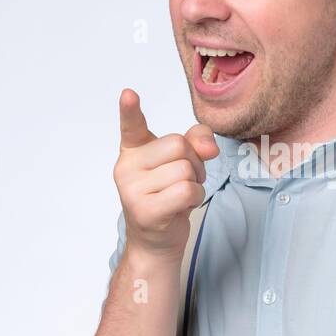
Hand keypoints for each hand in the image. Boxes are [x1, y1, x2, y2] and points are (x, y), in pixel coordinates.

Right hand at [114, 88, 218, 260]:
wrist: (156, 241)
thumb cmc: (168, 197)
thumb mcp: (183, 163)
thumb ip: (196, 141)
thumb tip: (209, 145)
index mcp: (133, 150)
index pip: (131, 126)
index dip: (129, 110)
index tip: (128, 94)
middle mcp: (126, 167)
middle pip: (178, 145)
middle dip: (193, 162)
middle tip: (183, 180)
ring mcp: (132, 190)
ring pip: (185, 169)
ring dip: (195, 183)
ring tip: (180, 195)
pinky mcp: (145, 210)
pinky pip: (186, 190)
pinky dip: (194, 197)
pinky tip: (181, 206)